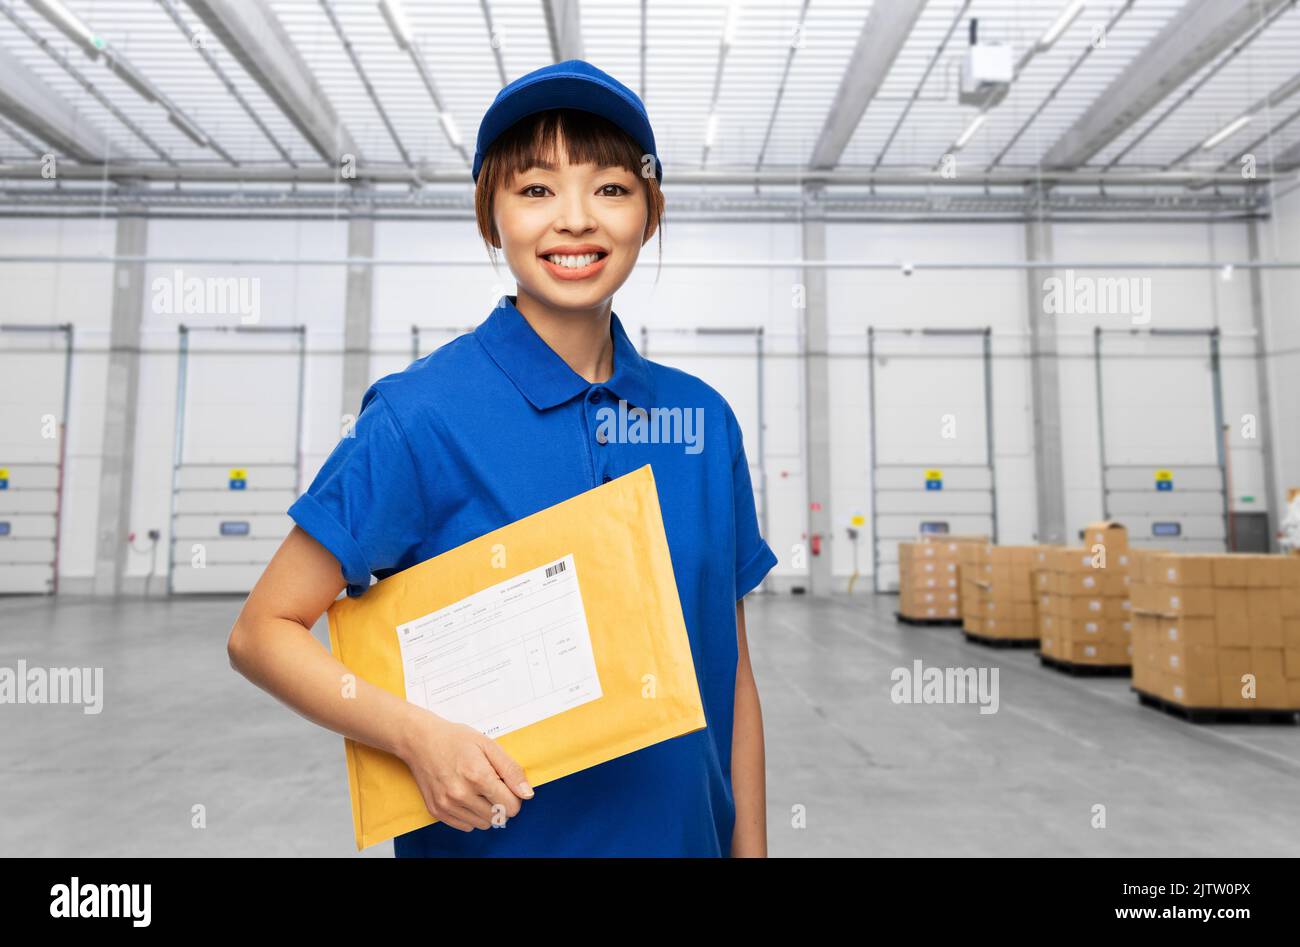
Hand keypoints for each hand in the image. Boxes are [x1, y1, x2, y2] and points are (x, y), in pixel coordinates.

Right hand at [399, 710, 532, 831]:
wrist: (420, 741)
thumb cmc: (454, 739)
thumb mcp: (489, 745)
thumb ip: (511, 770)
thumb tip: (526, 793)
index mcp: (478, 776)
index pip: (511, 806)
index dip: (514, 796)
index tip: (506, 785)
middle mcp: (461, 794)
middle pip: (498, 817)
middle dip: (501, 803)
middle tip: (491, 785)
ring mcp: (447, 804)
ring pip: (483, 824)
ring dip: (486, 810)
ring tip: (477, 789)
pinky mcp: (437, 811)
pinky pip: (465, 826)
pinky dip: (470, 815)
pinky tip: (466, 796)